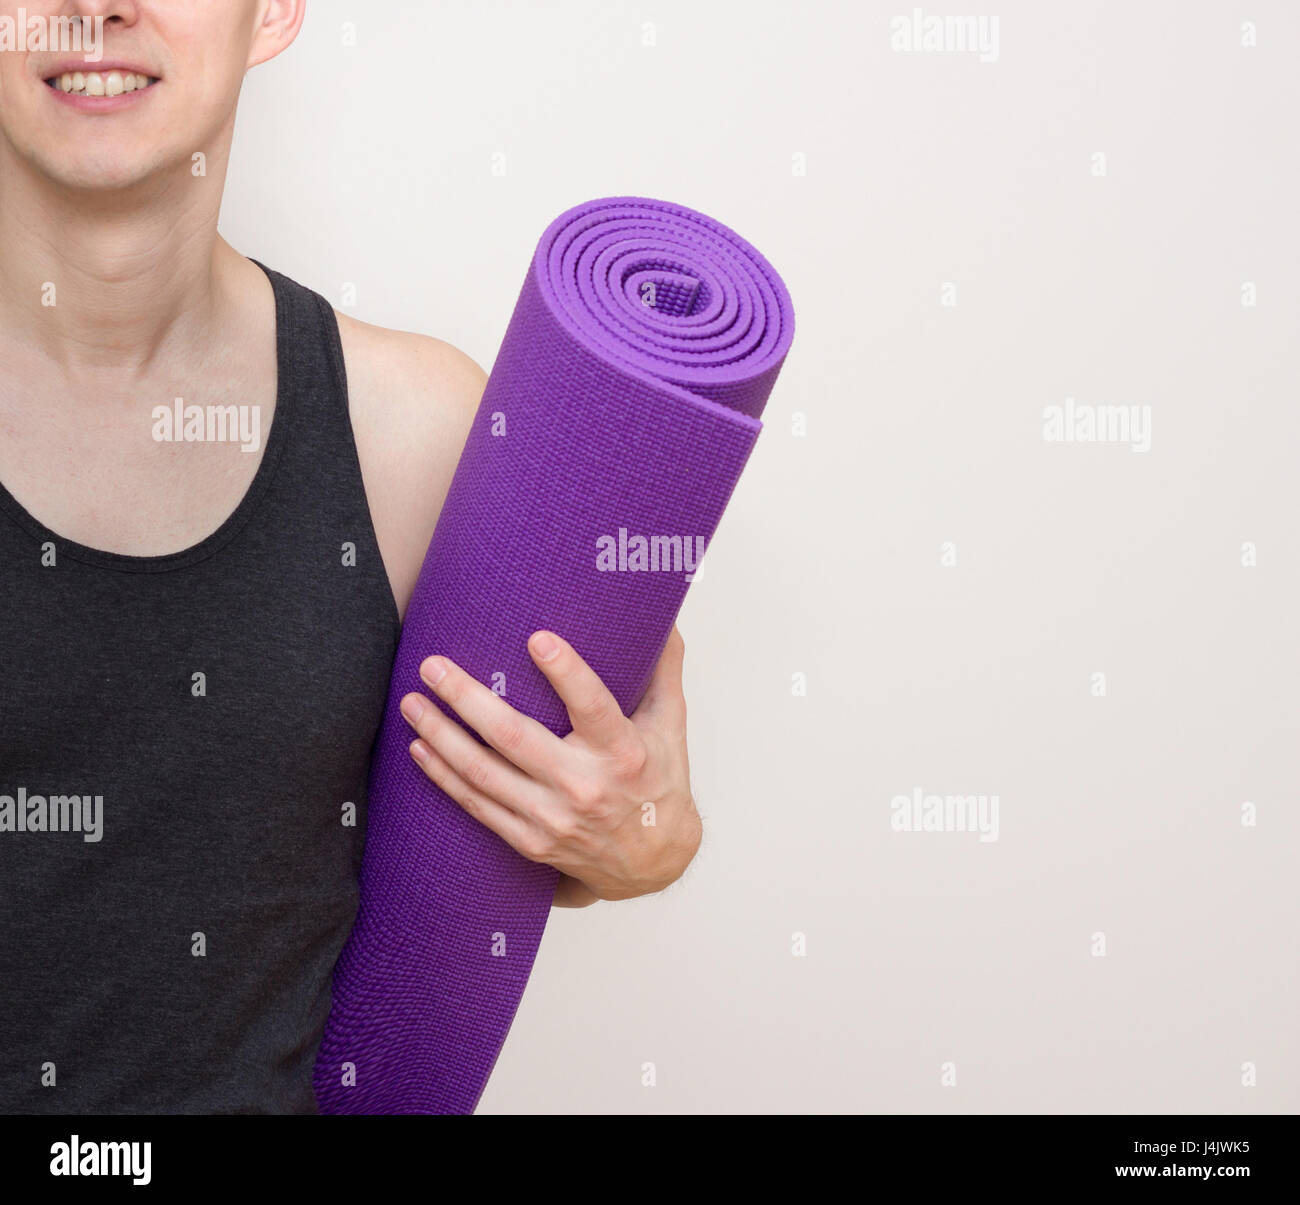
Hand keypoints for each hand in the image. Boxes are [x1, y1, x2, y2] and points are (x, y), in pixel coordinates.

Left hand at [398, 626, 700, 905]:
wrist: (652, 863)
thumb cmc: (659, 782)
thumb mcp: (671, 726)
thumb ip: (663, 671)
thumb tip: (663, 617)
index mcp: (622, 752)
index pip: (594, 707)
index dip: (567, 674)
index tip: (538, 638)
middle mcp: (584, 787)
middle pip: (514, 738)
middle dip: (466, 699)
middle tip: (432, 665)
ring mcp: (552, 819)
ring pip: (483, 774)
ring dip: (441, 735)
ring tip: (412, 701)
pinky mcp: (530, 841)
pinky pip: (477, 806)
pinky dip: (444, 776)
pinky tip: (421, 747)